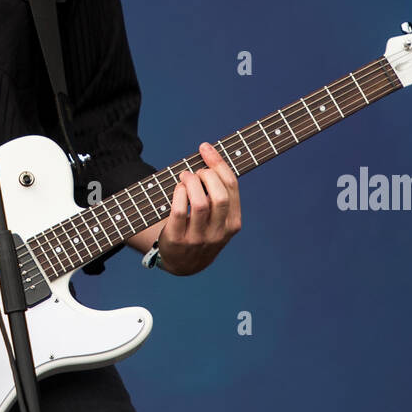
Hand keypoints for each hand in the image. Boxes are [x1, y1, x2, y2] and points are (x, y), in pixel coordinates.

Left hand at [157, 141, 240, 275]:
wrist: (183, 263)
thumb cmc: (201, 229)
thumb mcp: (218, 217)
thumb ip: (219, 192)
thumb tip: (210, 154)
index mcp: (233, 223)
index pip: (231, 187)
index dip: (219, 163)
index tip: (205, 148)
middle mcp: (219, 233)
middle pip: (219, 196)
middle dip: (206, 175)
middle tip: (195, 171)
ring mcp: (199, 238)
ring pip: (200, 204)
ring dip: (190, 182)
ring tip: (185, 176)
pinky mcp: (178, 240)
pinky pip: (179, 212)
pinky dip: (178, 194)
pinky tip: (177, 189)